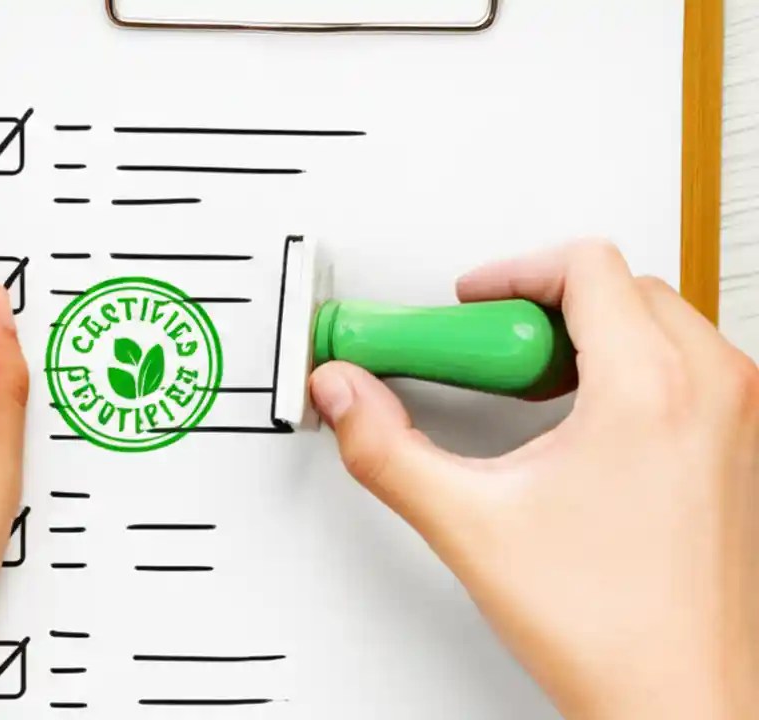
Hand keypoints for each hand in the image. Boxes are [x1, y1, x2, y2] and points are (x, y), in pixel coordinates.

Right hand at [310, 241, 758, 718]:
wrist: (681, 701)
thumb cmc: (611, 630)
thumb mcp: (468, 524)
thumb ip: (385, 448)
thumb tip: (345, 396)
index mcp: (651, 389)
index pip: (585, 265)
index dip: (511, 271)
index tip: (470, 306)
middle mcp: (711, 392)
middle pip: (620, 286)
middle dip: (539, 308)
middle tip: (485, 359)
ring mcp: (736, 421)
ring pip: (659, 321)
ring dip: (586, 336)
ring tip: (526, 393)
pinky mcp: (739, 450)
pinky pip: (685, 367)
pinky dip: (627, 369)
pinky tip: (576, 426)